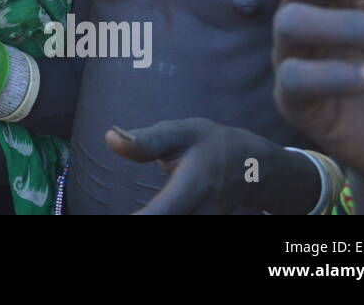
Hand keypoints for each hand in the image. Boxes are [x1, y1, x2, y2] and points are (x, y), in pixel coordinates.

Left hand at [106, 119, 309, 213]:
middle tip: (108, 217)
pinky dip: (159, 220)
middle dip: (139, 224)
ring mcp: (206, 224)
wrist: (255, 167)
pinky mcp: (205, 227)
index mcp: (194, 187)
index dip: (140, 220)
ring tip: (131, 214)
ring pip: (175, 231)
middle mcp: (202, 214)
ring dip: (150, 221)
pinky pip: (180, 229)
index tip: (115, 219)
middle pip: (168, 228)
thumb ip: (146, 140)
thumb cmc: (211, 144)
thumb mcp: (181, 133)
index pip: (161, 214)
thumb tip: (110, 137)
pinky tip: (146, 213)